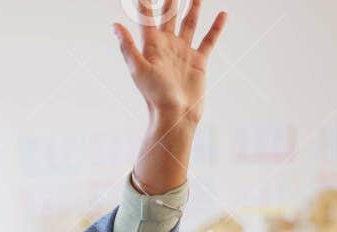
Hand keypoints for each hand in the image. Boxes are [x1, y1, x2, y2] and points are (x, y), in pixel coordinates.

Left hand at [115, 0, 226, 192]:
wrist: (175, 115)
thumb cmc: (154, 95)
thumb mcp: (138, 68)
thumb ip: (128, 46)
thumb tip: (114, 25)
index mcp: (152, 46)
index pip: (148, 18)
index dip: (147, 4)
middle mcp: (167, 46)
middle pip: (169, 17)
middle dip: (170, 2)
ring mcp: (183, 52)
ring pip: (189, 24)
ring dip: (192, 8)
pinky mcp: (198, 61)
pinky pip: (208, 39)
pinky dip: (216, 27)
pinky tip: (222, 14)